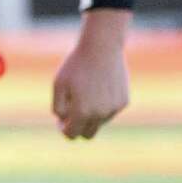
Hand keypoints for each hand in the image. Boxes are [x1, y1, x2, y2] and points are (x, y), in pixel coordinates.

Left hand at [51, 24, 129, 139]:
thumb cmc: (76, 66)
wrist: (102, 48)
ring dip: (91, 115)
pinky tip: (99, 89)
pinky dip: (103, 106)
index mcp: (82, 112)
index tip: (62, 121)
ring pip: (99, 123)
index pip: (72, 135)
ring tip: (86, 94)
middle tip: (72, 115)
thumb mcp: (58, 86)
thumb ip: (58, 108)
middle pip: (88, 135)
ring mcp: (114, 109)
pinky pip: (110, 112)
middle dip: (79, 128)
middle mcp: (100, 114)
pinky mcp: (123, 102)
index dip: (64, 129)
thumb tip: (65, 122)